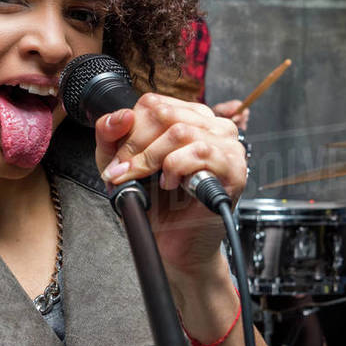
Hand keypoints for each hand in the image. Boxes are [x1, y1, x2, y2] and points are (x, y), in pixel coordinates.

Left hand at [93, 94, 245, 280]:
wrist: (175, 243)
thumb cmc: (156, 204)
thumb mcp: (122, 166)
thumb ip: (111, 137)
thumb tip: (119, 116)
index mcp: (188, 118)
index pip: (154, 103)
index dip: (129, 130)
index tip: (117, 161)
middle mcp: (211, 125)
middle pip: (164, 114)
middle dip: (137, 146)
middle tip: (126, 173)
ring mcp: (227, 145)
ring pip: (180, 131)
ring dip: (154, 159)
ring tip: (152, 181)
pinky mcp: (234, 169)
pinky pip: (201, 153)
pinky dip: (177, 168)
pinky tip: (172, 185)